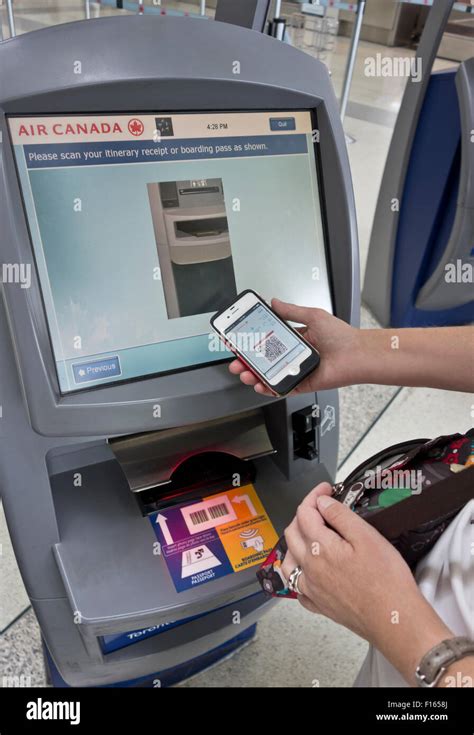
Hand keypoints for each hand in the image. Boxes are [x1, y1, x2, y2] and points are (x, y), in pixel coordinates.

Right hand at [228, 299, 360, 394]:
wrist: (357, 355)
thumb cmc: (341, 336)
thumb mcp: (313, 316)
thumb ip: (292, 311)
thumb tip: (275, 302)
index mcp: (297, 339)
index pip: (268, 341)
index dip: (252, 342)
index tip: (240, 341)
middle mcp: (295, 356)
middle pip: (265, 360)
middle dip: (247, 361)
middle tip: (236, 360)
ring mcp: (297, 371)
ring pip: (270, 375)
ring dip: (254, 375)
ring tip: (244, 373)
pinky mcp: (302, 384)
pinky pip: (282, 388)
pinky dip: (269, 388)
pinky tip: (260, 385)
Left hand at [281, 483, 423, 644]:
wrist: (395, 619)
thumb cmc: (386, 580)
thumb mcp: (367, 537)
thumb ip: (340, 516)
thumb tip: (322, 502)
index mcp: (320, 548)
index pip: (305, 512)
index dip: (315, 495)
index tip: (326, 489)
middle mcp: (309, 568)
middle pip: (292, 533)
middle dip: (303, 514)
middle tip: (322, 507)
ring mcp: (311, 589)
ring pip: (288, 560)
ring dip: (295, 542)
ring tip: (311, 534)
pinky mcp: (319, 606)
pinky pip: (297, 586)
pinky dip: (299, 573)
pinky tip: (310, 569)